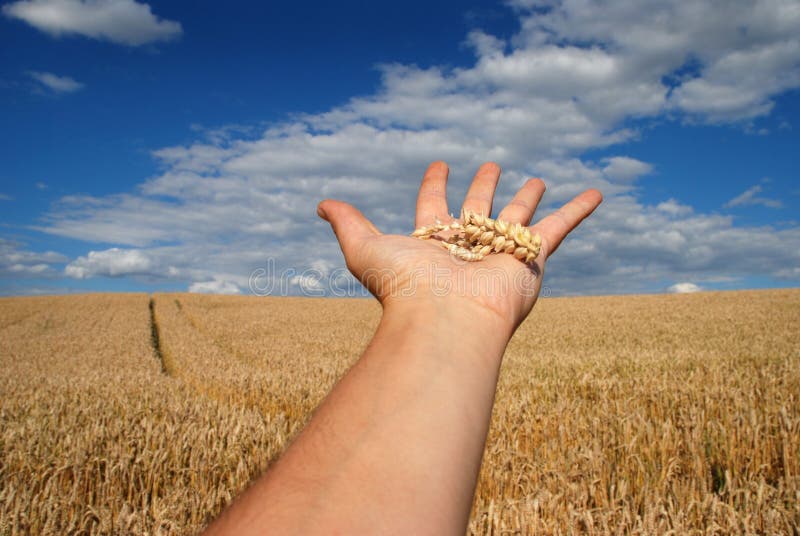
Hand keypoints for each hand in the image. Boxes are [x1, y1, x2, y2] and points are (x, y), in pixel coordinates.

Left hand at [317, 161, 601, 332]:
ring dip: (527, 197)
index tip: (439, 164)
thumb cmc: (404, 287)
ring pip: (518, 216)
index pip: (434, 204)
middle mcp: (466, 247)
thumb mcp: (365, 248)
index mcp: (432, 241)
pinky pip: (559, 228)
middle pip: (478, 207)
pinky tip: (597, 191)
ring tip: (536, 178)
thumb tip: (320, 203)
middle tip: (491, 165)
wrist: (445, 323)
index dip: (434, 184)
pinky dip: (579, 210)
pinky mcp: (529, 260)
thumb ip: (347, 222)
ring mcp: (499, 254)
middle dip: (483, 185)